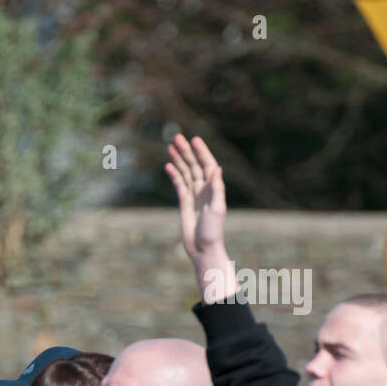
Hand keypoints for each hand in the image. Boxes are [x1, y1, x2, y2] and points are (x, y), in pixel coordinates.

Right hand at [164, 134, 236, 302]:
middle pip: (194, 165)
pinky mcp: (184, 203)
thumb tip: (216, 168)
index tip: (194, 139)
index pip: (207, 164)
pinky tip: (169, 165)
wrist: (202, 248)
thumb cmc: (212, 231)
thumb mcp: (217, 209)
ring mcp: (194, 195)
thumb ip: (217, 188)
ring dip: (179, 159)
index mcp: (213, 188)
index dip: (201, 151)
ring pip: (185, 172)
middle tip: (176, 137)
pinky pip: (179, 185)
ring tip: (170, 146)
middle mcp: (204, 188)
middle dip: (186, 151)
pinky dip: (174, 174)